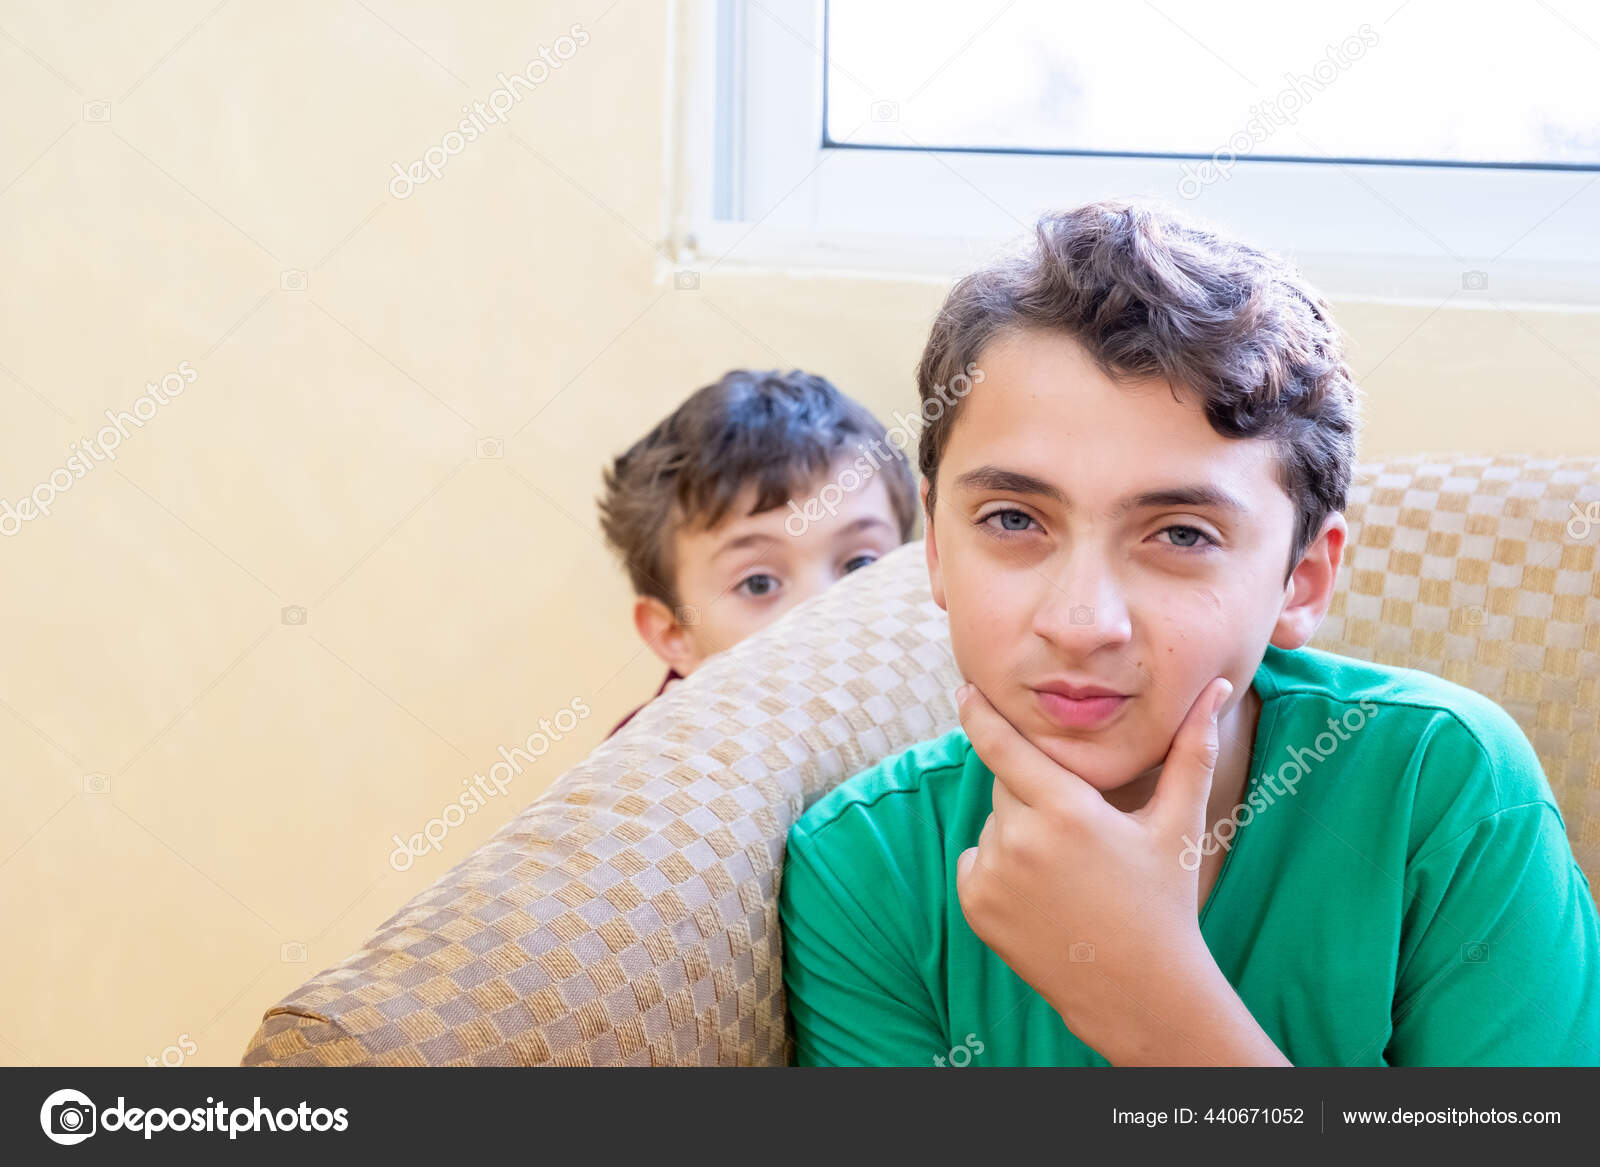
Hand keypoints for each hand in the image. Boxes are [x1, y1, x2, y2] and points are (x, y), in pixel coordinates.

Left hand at [955, 675, 1281, 1063]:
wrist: (1139, 992)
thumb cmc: (1164, 902)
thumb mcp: (1179, 825)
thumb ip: (1193, 751)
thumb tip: (1216, 687)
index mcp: (1067, 810)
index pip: (1004, 746)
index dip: (980, 714)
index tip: (965, 689)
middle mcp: (1020, 840)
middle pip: (1008, 785)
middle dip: (1035, 793)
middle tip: (1078, 831)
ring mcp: (993, 876)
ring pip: (995, 825)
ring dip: (1019, 833)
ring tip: (1068, 873)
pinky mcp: (975, 907)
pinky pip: (976, 861)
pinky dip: (998, 868)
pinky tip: (1042, 895)